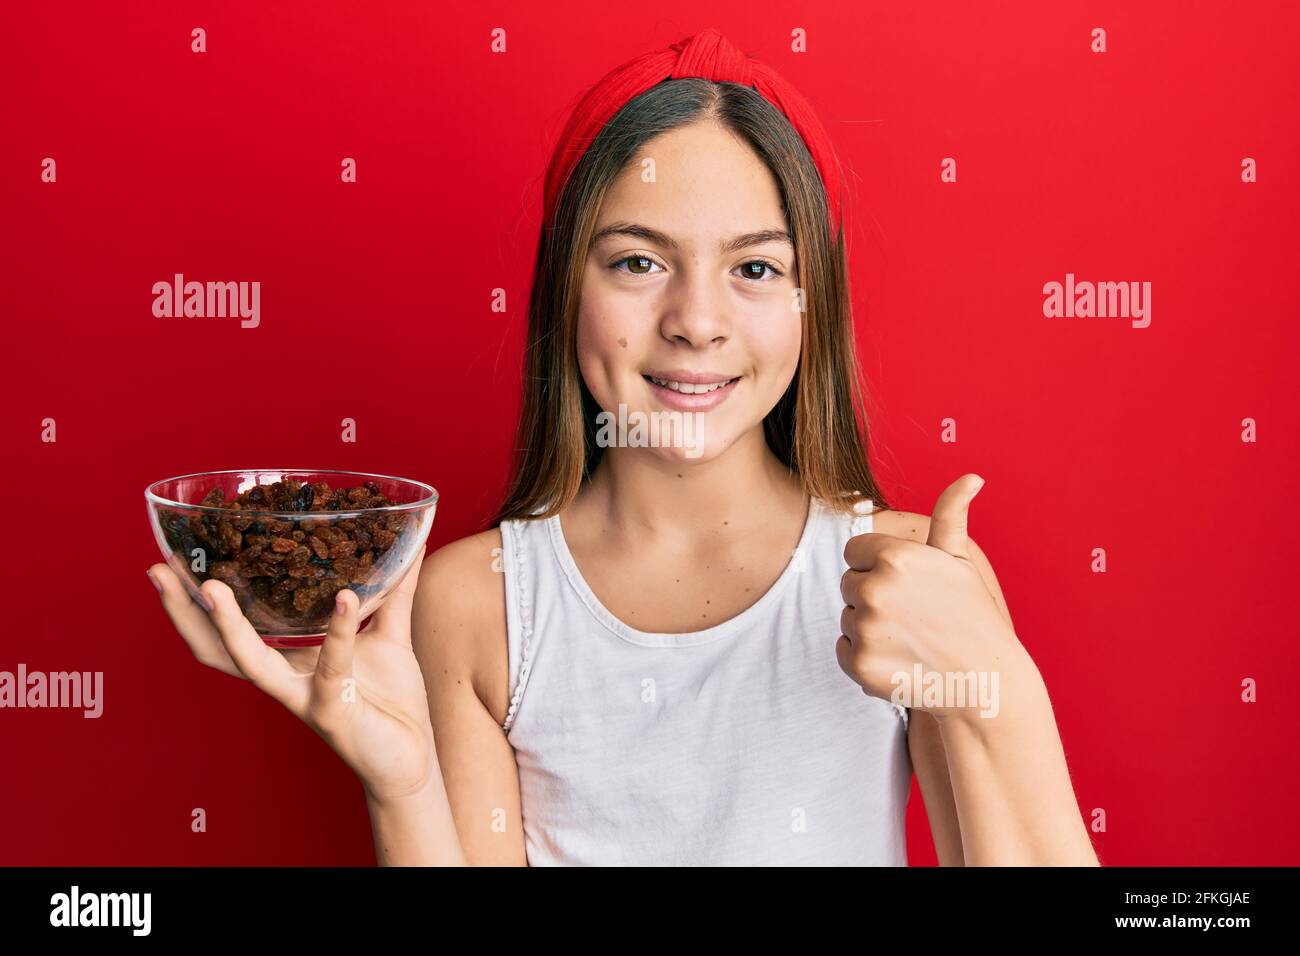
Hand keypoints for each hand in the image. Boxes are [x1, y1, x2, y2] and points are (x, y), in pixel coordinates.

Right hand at [146, 548, 437, 801]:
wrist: (410, 757)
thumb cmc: (390, 700)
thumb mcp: (389, 636)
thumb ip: (394, 594)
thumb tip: (408, 546)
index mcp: (289, 659)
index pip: (229, 630)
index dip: (198, 602)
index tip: (174, 561)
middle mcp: (284, 678)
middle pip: (215, 648)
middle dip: (184, 612)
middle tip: (162, 572)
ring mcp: (302, 696)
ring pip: (251, 664)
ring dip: (228, 627)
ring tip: (213, 588)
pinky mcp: (332, 709)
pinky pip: (332, 665)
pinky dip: (340, 630)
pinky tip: (344, 598)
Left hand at [835, 474, 1029, 720]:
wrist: (985, 683)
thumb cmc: (973, 616)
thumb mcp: (960, 561)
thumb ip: (950, 515)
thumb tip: (971, 478)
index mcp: (896, 557)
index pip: (854, 551)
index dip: (878, 567)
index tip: (907, 585)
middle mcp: (875, 590)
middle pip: (847, 584)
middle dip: (873, 596)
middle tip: (912, 614)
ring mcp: (865, 629)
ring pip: (846, 617)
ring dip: (869, 627)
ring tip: (910, 638)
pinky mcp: (859, 665)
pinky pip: (842, 649)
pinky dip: (863, 656)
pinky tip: (899, 659)